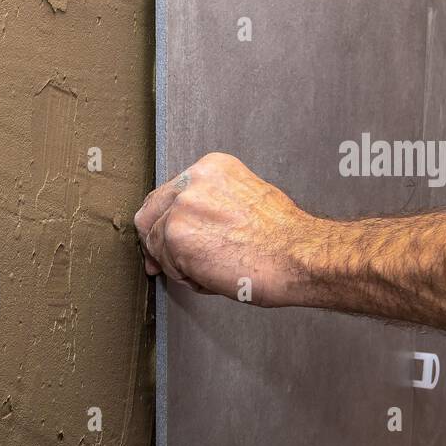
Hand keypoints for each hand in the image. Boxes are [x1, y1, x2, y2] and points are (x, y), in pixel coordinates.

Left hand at [133, 152, 314, 305]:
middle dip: (157, 244)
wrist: (296, 256)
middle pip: (150, 215)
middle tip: (165, 265)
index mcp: (211, 168)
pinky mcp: (176, 236)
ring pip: (157, 244)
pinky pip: (165, 264)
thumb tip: (182, 227)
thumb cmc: (280, 238)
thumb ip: (209, 205)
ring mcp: (182, 207)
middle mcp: (193, 181)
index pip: (167, 195)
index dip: (161, 222)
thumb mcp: (245, 199)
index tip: (162, 241)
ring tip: (214, 270)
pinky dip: (185, 277)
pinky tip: (213, 275)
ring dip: (179, 265)